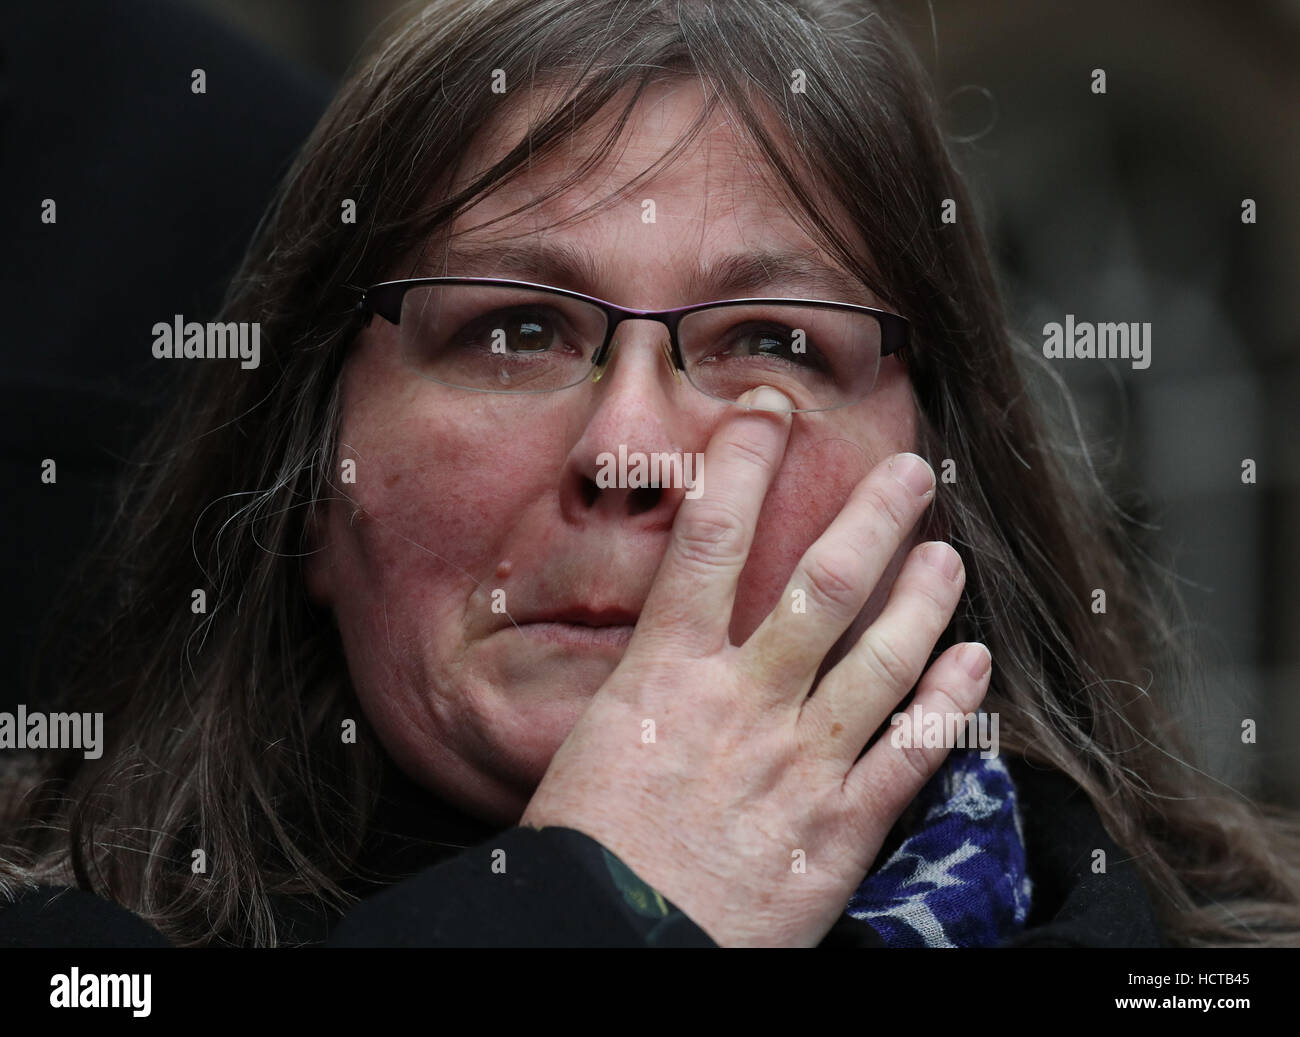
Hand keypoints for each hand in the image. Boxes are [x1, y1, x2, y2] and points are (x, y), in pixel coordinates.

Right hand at [519, 385, 990, 946]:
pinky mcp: (839, 829)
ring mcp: (799, 763)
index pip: (708, 541)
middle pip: (824, 584)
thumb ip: (642, 690)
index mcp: (665, 675)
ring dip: (925, 596)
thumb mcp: (590, 747)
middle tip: (908, 469)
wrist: (616, 946)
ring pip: (883, 658)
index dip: (742, 463)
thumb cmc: (587, 852)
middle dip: (873, 515)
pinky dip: (951, 704)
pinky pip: (911, 754)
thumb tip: (665, 650)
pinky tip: (974, 662)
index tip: (768, 411)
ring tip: (948, 553)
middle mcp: (742, 703)